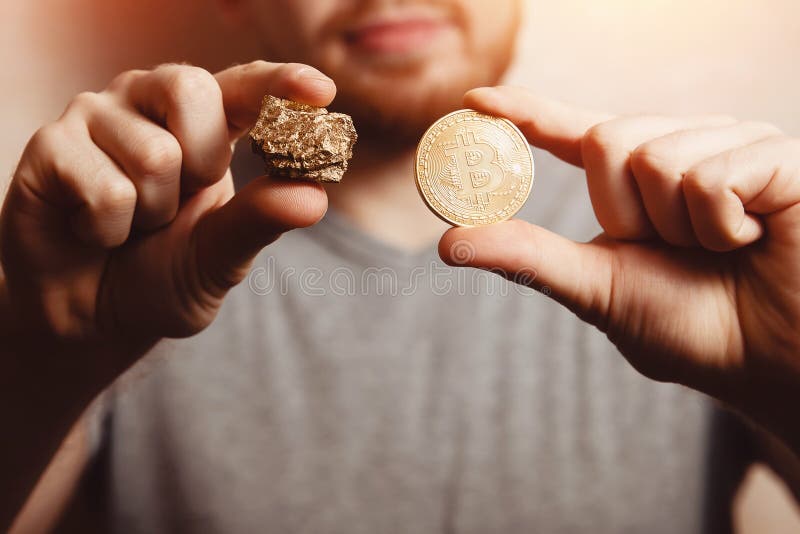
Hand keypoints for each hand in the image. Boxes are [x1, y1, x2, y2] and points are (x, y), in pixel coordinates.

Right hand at [0, 61, 333, 372]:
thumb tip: (315, 198)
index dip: (279, 83)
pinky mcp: (50, 146)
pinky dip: (109, 231)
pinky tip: (93, 230)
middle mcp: (148, 102)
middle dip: (200, 166)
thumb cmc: (162, 274)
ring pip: (152, 154)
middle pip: (192, 91)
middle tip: (178, 202)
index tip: (320, 91)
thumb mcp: (220, 254)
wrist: (91, 316)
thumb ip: (260, 220)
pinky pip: (105, 191)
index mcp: (202, 121)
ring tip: (132, 224)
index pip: (244, 86)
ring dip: (151, 214)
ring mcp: (95, 117)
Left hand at [439, 87, 799, 448]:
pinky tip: (750, 240)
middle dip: (626, 212)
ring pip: (654, 155)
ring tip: (717, 250)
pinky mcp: (775, 154)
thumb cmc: (693, 328)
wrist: (772, 361)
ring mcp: (727, 144)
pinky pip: (708, 175)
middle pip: (608, 138)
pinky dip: (719, 228)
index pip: (573, 131)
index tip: (474, 101)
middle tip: (670, 249)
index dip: (525, 112)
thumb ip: (529, 258)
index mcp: (637, 178)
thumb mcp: (597, 288)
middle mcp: (679, 148)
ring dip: (676, 227)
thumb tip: (447, 243)